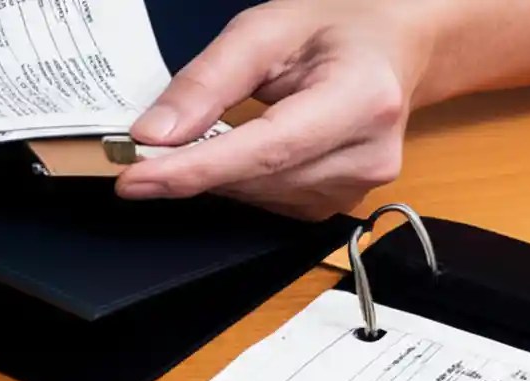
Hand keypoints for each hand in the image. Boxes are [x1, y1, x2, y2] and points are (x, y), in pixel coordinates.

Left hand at [115, 0, 442, 220]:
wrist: (392, 46)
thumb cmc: (337, 27)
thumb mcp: (266, 29)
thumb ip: (207, 82)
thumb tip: (155, 135)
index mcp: (362, 98)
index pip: (267, 149)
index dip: (197, 169)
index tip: (137, 177)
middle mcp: (368, 153)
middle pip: (257, 178)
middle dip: (190, 170)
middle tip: (137, 155)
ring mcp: (358, 186)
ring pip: (258, 196)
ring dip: (215, 175)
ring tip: (200, 137)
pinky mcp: (340, 203)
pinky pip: (270, 203)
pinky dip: (239, 181)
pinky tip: (236, 152)